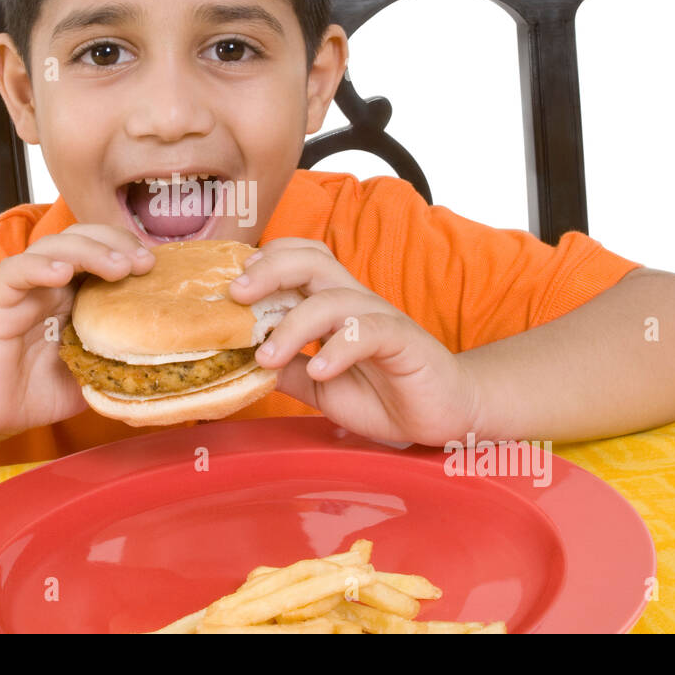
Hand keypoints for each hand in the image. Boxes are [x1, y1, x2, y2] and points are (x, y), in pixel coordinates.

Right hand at [0, 224, 154, 447]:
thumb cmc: (33, 394)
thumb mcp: (91, 377)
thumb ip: (119, 364)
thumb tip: (166, 365)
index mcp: (71, 295)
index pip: (101, 251)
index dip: (129, 250)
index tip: (157, 268)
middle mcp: (48, 285)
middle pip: (80, 238)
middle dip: (116, 242)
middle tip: (143, 264)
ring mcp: (21, 290)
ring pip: (51, 248)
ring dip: (88, 251)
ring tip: (117, 267)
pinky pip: (14, 272)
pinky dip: (39, 267)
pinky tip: (62, 274)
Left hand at [228, 238, 480, 445]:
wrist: (443, 415)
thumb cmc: (383, 394)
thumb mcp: (319, 387)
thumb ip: (285, 371)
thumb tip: (240, 361)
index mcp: (334, 305)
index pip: (299, 259)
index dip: (265, 260)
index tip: (231, 285)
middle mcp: (355, 302)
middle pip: (312, 261)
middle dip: (270, 270)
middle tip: (236, 294)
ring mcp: (380, 319)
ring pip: (333, 298)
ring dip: (293, 326)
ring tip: (266, 357)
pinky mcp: (404, 342)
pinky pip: (369, 332)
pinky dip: (338, 348)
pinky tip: (319, 370)